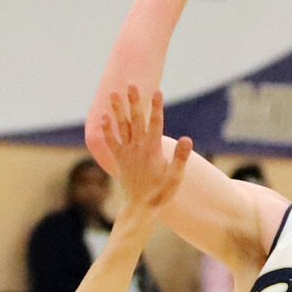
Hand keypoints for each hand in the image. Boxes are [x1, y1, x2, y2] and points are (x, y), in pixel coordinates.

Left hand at [100, 85, 191, 214]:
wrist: (140, 207)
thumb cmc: (161, 193)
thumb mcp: (175, 177)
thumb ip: (180, 157)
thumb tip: (188, 139)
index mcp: (153, 150)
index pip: (156, 123)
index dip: (157, 106)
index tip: (158, 91)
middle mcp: (137, 148)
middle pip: (136, 119)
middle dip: (134, 101)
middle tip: (131, 84)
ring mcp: (126, 153)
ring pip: (121, 127)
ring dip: (117, 109)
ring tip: (113, 93)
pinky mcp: (119, 159)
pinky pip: (111, 141)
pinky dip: (107, 129)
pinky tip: (104, 116)